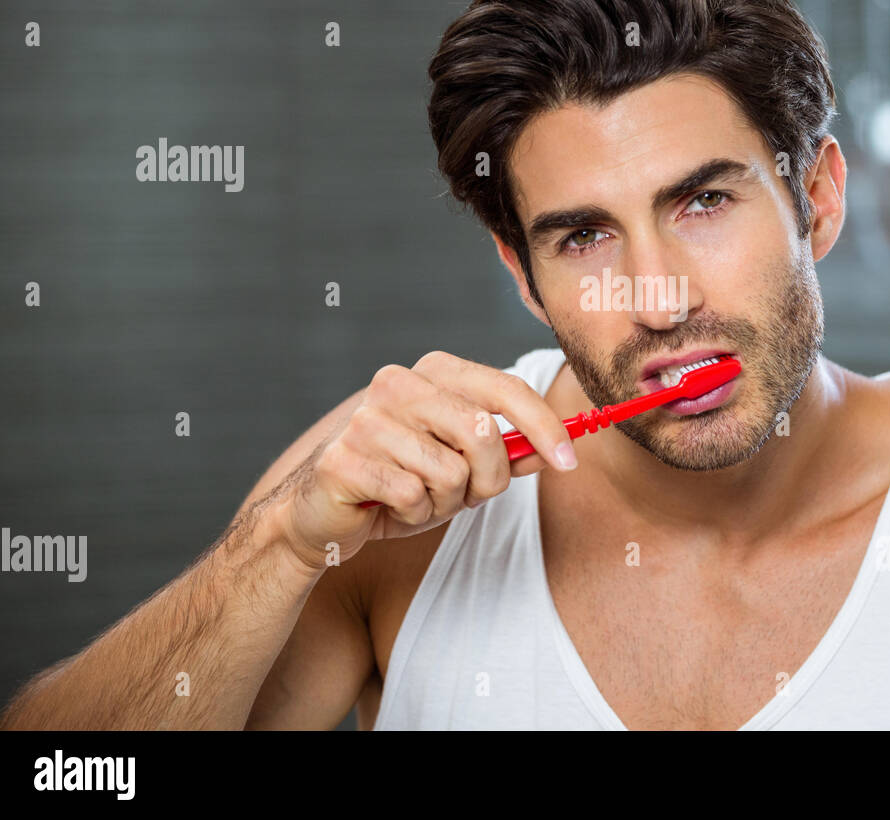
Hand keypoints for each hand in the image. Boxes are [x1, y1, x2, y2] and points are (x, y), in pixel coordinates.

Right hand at [276, 351, 576, 570]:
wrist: (320, 515)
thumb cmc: (399, 485)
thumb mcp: (462, 468)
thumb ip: (507, 453)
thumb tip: (554, 449)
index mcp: (432, 373)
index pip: (504, 388)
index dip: (544, 425)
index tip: (569, 460)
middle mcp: (398, 383)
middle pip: (484, 432)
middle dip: (489, 478)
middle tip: (468, 495)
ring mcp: (368, 418)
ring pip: (451, 472)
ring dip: (444, 502)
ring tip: (416, 499)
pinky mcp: (345, 458)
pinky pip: (414, 496)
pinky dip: (413, 515)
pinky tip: (389, 509)